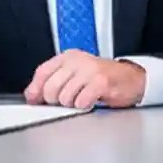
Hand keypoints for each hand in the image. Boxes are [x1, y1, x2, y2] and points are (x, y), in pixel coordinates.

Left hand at [23, 50, 145, 108]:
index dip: (36, 90)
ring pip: (64, 97)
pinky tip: (90, 101)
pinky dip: (84, 106)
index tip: (35, 101)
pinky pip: (81, 101)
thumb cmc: (102, 78)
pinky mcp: (101, 81)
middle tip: (67, 101)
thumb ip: (52, 82)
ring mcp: (90, 70)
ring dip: (71, 105)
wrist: (131, 78)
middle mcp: (77, 60)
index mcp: (68, 57)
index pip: (42, 72)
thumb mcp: (74, 75)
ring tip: (81, 99)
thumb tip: (32, 95)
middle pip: (51, 87)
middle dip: (55, 101)